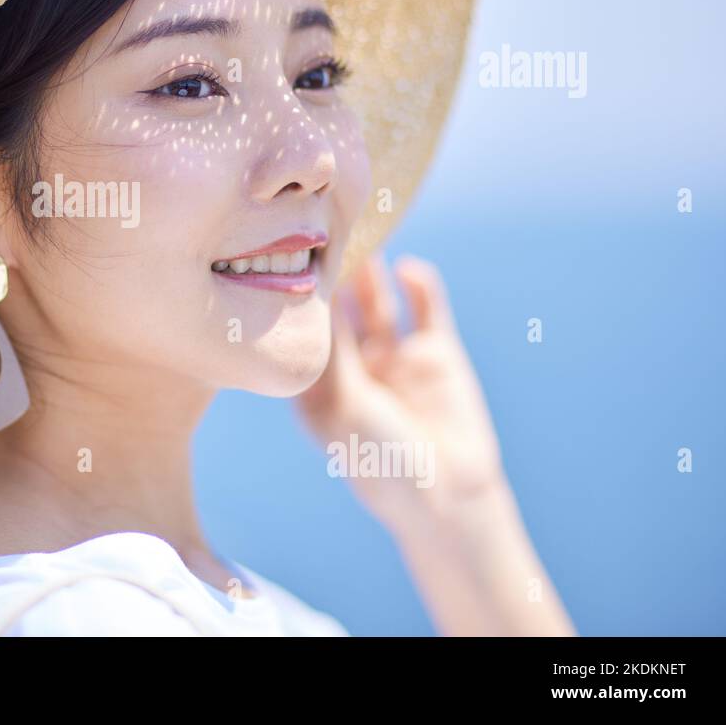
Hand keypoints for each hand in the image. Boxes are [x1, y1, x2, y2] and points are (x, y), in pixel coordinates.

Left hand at [298, 253, 505, 538]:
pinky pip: (425, 309)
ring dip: (369, 271)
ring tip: (361, 232)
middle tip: (320, 226)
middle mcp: (353, 367)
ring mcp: (394, 358)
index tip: (279, 251)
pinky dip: (417, 285)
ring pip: (377, 302)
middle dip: (330, 272)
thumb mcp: (344, 404)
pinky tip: (407, 267)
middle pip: (337, 307)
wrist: (446, 497)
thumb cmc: (379, 459)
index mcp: (318, 385)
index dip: (292, 293)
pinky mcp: (437, 355)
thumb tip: (313, 293)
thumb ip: (333, 351)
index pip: (299, 327)